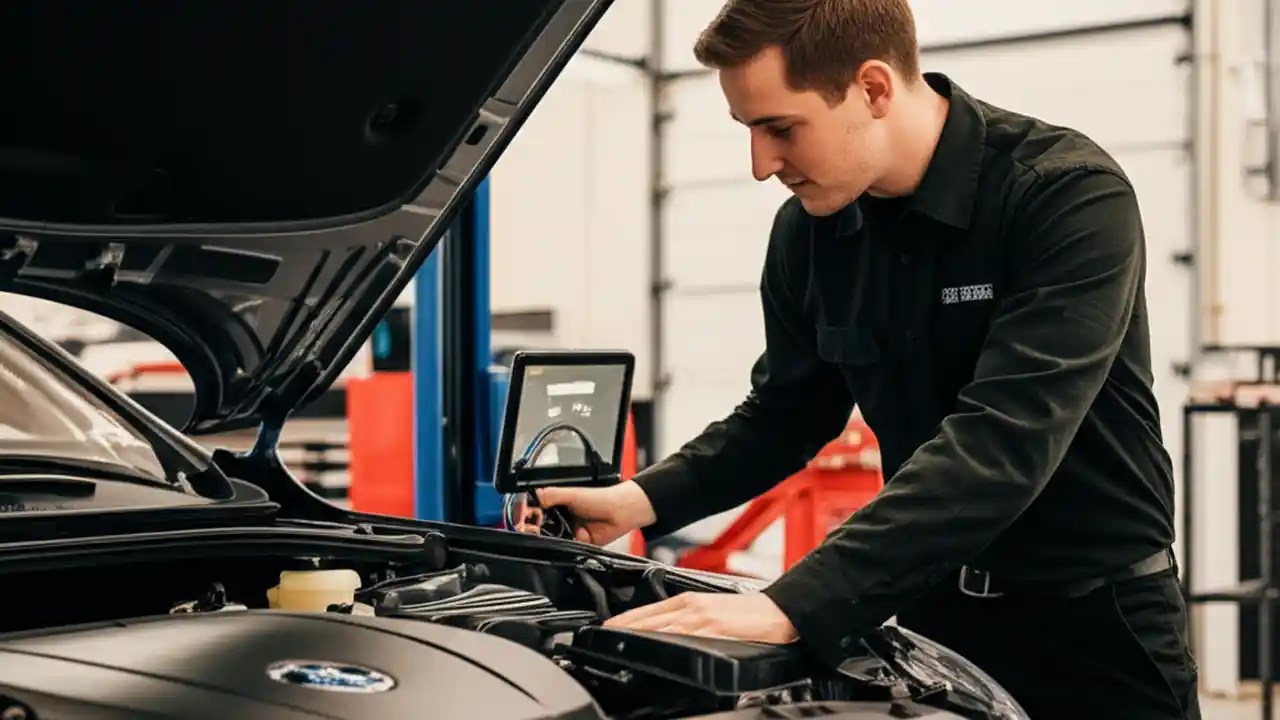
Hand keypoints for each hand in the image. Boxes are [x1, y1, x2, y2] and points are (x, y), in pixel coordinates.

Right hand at [535, 481, 656, 545]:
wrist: (621, 512)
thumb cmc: (601, 499)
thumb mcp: (571, 494)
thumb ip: (550, 496)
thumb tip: (531, 499)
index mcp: (557, 504)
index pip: (536, 512)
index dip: (528, 517)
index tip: (521, 521)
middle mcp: (561, 519)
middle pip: (541, 528)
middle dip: (537, 532)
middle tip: (532, 532)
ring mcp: (569, 532)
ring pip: (552, 541)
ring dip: (551, 541)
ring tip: (549, 537)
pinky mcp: (578, 545)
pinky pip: (566, 551)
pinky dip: (564, 550)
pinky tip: (564, 545)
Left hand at [604, 591, 797, 643]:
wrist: (780, 611)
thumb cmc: (751, 614)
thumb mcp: (714, 613)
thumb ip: (690, 621)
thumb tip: (670, 634)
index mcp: (690, 601)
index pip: (648, 611)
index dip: (624, 620)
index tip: (606, 628)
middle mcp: (691, 606)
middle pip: (647, 617)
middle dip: (622, 626)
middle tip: (600, 634)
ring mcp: (701, 618)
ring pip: (658, 624)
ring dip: (634, 632)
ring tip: (614, 640)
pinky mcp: (713, 629)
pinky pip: (680, 634)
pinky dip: (660, 638)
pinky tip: (648, 643)